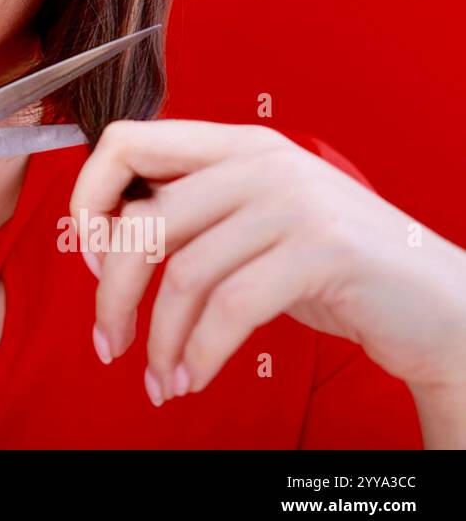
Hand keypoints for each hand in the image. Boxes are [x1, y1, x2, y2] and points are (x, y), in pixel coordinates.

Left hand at [68, 120, 465, 417]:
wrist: (438, 304)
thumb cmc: (332, 270)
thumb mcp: (252, 224)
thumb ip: (190, 216)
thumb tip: (101, 241)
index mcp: (233, 144)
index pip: (125, 141)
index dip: (89, 199)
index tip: (90, 257)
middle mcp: (259, 160)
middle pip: (142, 222)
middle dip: (110, 293)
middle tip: (108, 342)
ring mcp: (293, 199)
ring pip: (182, 273)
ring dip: (159, 341)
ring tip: (160, 378)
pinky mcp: (321, 249)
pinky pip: (229, 309)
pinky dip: (199, 354)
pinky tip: (192, 379)